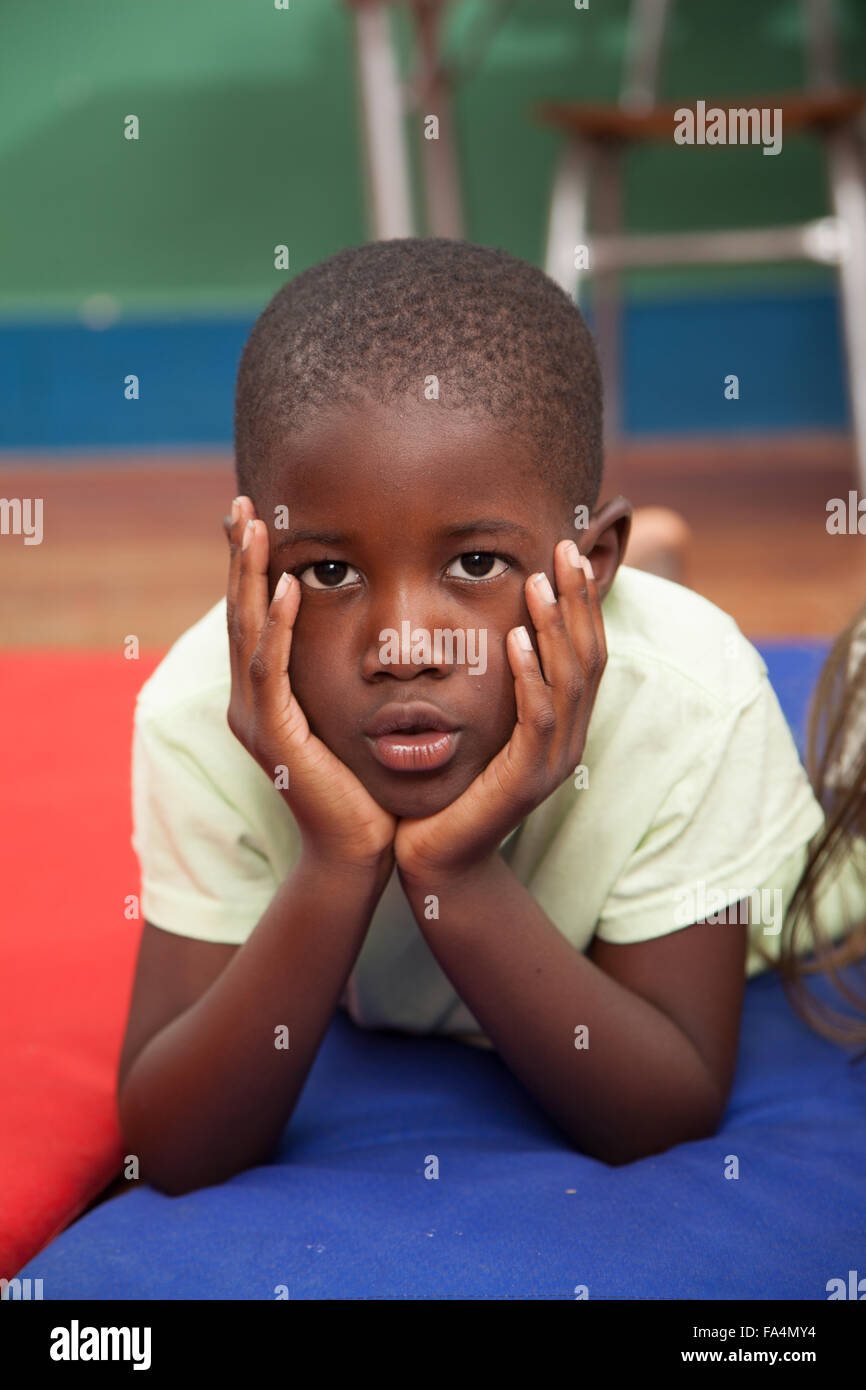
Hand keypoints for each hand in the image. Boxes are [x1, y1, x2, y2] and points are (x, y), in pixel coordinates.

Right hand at [224, 497, 396, 871]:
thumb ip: (343, 681)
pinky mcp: (274, 736)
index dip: (253, 568)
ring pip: (248, 632)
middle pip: (241, 613)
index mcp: (265, 695)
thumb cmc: (363, 788)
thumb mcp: (350, 720)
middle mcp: (249, 700)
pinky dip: (279, 626)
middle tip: (241, 504)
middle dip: (241, 558)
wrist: (358, 851)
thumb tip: (371, 636)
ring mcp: (256, 718)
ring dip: (252, 577)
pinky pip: (272, 670)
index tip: (258, 519)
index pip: (256, 616)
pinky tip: (291, 588)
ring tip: (256, 528)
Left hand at [394, 539, 606, 884]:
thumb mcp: (476, 721)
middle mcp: (569, 737)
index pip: (584, 648)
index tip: (566, 550)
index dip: (581, 599)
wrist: (436, 855)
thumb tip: (489, 621)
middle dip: (579, 599)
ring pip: (570, 682)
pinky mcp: (528, 780)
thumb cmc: (450, 784)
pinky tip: (517, 642)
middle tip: (565, 547)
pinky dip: (531, 678)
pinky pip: (538, 719)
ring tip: (539, 583)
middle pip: (590, 655)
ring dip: (556, 628)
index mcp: (562, 720)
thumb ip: (491, 679)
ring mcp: (554, 760)